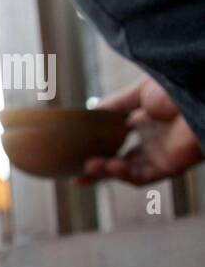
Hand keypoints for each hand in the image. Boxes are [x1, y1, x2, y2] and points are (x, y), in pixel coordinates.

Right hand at [80, 76, 202, 184]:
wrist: (199, 94)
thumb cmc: (176, 88)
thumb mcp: (139, 92)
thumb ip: (115, 104)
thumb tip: (90, 111)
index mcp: (146, 122)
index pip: (117, 141)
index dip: (96, 149)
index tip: (75, 153)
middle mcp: (152, 141)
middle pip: (119, 161)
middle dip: (97, 170)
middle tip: (75, 174)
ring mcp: (160, 155)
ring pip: (127, 172)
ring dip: (105, 172)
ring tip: (88, 167)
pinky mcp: (168, 166)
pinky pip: (140, 177)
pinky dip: (123, 175)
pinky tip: (110, 166)